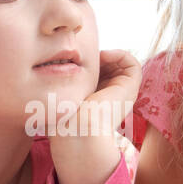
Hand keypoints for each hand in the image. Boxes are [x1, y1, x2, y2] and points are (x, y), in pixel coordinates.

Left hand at [47, 50, 140, 183]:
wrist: (78, 129)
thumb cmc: (64, 119)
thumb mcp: (59, 99)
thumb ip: (58, 88)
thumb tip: (50, 73)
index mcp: (97, 99)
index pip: (96, 73)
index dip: (87, 63)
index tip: (74, 62)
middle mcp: (112, 96)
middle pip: (109, 67)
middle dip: (98, 57)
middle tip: (85, 57)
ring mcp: (123, 92)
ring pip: (120, 64)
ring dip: (108, 55)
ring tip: (95, 56)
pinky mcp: (130, 88)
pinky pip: (132, 64)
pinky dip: (120, 54)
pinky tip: (104, 56)